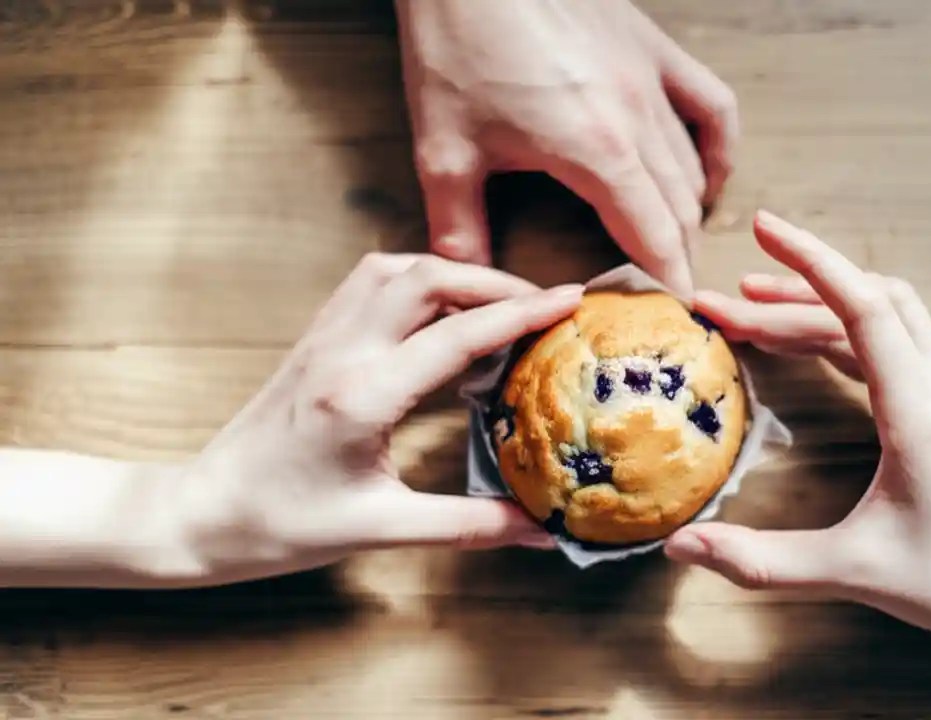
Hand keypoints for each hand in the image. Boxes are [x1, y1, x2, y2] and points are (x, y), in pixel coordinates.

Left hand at [169, 255, 582, 585]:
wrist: (204, 513)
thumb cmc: (282, 525)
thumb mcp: (381, 530)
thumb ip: (468, 525)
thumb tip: (540, 528)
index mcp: (362, 395)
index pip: (457, 334)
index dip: (521, 313)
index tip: (571, 301)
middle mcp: (341, 352)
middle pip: (427, 278)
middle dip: (495, 281)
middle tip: (545, 303)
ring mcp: (323, 338)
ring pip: (396, 269)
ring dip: (454, 273)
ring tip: (499, 302)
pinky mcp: (314, 340)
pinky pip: (370, 284)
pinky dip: (417, 280)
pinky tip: (441, 309)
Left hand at [396, 0, 738, 294]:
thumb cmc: (456, 45)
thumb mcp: (443, 149)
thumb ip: (459, 228)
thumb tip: (466, 287)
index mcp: (596, 152)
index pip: (655, 239)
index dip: (670, 287)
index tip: (675, 322)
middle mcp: (639, 119)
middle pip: (680, 211)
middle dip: (678, 262)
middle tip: (665, 302)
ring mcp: (652, 79)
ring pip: (694, 166)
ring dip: (690, 217)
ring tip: (676, 254)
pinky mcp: (653, 48)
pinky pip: (710, 106)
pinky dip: (717, 150)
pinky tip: (707, 176)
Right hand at [666, 212, 930, 718]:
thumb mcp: (855, 571)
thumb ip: (763, 560)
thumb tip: (683, 546)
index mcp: (920, 410)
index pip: (861, 307)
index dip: (809, 261)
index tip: (764, 225)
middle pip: (867, 305)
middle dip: (792, 292)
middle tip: (724, 300)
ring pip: (886, 322)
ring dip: (819, 311)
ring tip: (755, 317)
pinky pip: (897, 350)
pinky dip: (847, 336)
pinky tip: (814, 352)